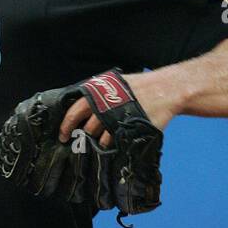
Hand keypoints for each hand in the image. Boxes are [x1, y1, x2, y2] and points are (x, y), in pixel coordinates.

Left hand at [58, 70, 177, 145]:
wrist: (165, 89)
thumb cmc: (139, 87)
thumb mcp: (114, 84)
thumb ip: (98, 95)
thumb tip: (81, 110)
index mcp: (97, 91)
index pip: (74, 110)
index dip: (66, 125)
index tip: (62, 136)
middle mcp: (103, 103)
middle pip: (85, 126)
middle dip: (82, 136)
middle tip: (80, 143)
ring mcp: (115, 116)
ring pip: (98, 134)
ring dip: (96, 140)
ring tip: (100, 141)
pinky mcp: (126, 125)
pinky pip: (111, 138)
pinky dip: (109, 142)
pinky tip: (112, 142)